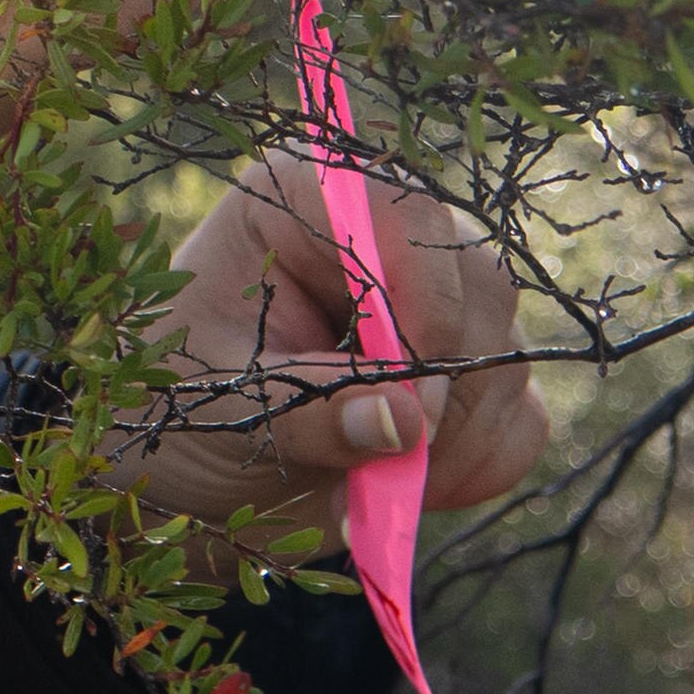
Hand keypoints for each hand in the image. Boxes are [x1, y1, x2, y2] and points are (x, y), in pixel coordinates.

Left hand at [114, 161, 545, 551]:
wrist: (187, 476)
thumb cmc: (173, 412)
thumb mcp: (221, 410)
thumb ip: (307, 411)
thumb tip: (406, 421)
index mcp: (300, 203)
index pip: (401, 210)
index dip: (422, 297)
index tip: (408, 393)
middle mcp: (379, 238)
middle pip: (474, 278)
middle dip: (446, 383)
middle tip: (395, 461)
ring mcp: (433, 303)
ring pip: (505, 349)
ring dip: (457, 439)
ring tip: (374, 490)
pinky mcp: (466, 373)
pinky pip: (520, 414)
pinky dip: (478, 464)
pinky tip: (409, 490)